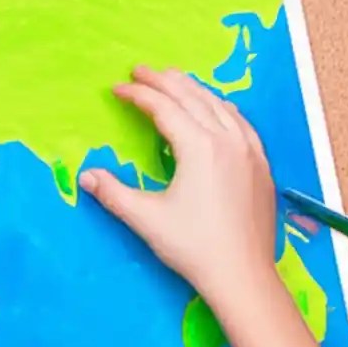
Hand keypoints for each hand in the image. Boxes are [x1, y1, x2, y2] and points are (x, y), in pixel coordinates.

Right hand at [79, 66, 276, 301]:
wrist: (243, 275)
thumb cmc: (194, 247)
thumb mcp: (146, 219)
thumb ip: (113, 193)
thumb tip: (86, 176)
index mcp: (199, 147)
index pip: (164, 108)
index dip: (138, 95)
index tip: (117, 88)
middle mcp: (227, 140)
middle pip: (192, 97)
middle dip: (164, 81)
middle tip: (141, 71)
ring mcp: (249, 151)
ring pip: (219, 105)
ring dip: (193, 89)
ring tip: (174, 80)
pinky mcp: (261, 165)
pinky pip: (241, 122)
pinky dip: (221, 107)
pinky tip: (217, 108)